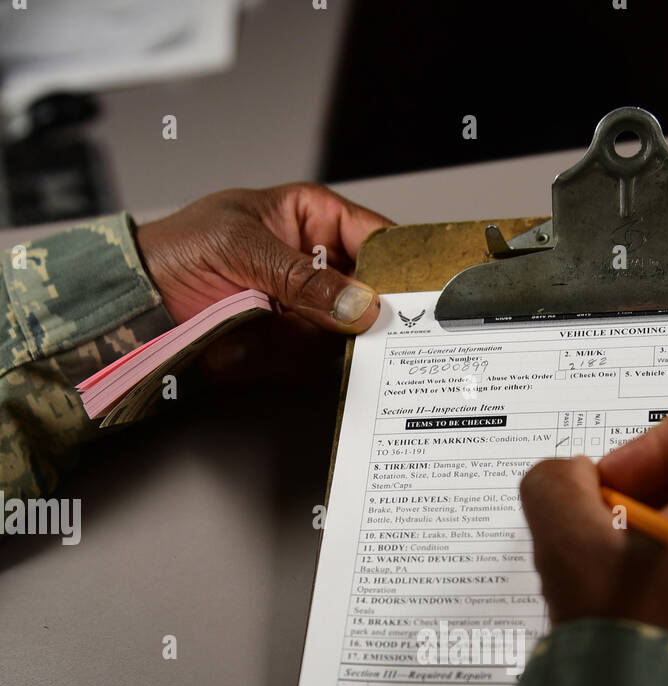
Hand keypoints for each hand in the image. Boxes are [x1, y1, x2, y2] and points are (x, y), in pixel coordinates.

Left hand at [135, 183, 391, 334]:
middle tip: (317, 322)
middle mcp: (317, 266)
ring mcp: (306, 311)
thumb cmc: (178, 251)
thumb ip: (304, 279)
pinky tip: (237, 346)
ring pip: (340, 338)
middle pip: (369, 299)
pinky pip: (307, 364)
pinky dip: (271, 359)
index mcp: (313, 219)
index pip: (378, 238)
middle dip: (344, 318)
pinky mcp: (288, 348)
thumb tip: (359, 304)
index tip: (411, 295)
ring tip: (248, 327)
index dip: (401, 265)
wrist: (135, 303)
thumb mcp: (242, 250)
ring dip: (293, 341)